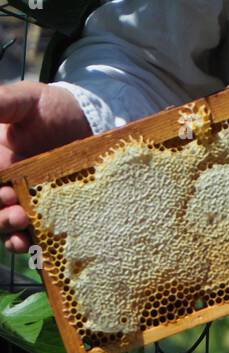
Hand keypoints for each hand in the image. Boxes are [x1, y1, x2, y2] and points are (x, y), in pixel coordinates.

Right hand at [0, 82, 91, 251]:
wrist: (89, 124)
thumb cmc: (53, 109)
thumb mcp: (25, 101)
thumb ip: (3, 104)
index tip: (0, 189)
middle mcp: (8, 184)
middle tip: (12, 206)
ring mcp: (29, 202)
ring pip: (7, 224)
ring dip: (7, 227)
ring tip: (21, 220)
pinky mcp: (53, 217)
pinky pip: (35, 238)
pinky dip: (29, 245)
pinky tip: (30, 246)